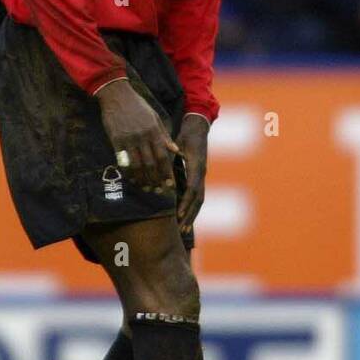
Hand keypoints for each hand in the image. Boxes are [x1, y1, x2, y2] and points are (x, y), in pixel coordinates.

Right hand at [97, 79, 178, 193]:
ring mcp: (128, 139)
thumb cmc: (138, 106)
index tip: (170, 184)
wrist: (117, 95)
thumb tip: (175, 151)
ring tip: (146, 188)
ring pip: (137, 165)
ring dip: (142, 179)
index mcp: (154, 131)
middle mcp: (143, 137)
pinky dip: (128, 172)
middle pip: (151, 164)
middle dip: (156, 180)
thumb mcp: (155, 118)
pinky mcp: (116, 140)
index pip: (163, 157)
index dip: (166, 173)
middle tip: (158, 191)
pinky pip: (123, 161)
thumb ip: (164, 136)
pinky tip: (132, 179)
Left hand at [176, 113, 208, 234]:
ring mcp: (201, 177)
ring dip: (191, 215)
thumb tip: (159, 170)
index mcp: (197, 166)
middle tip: (181, 229)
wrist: (198, 129)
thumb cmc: (185, 136)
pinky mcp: (198, 178)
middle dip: (190, 215)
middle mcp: (201, 174)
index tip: (178, 214)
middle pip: (198, 199)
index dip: (186, 203)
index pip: (193, 189)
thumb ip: (169, 157)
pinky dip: (191, 208)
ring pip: (199, 200)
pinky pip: (196, 196)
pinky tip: (184, 217)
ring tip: (183, 229)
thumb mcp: (176, 144)